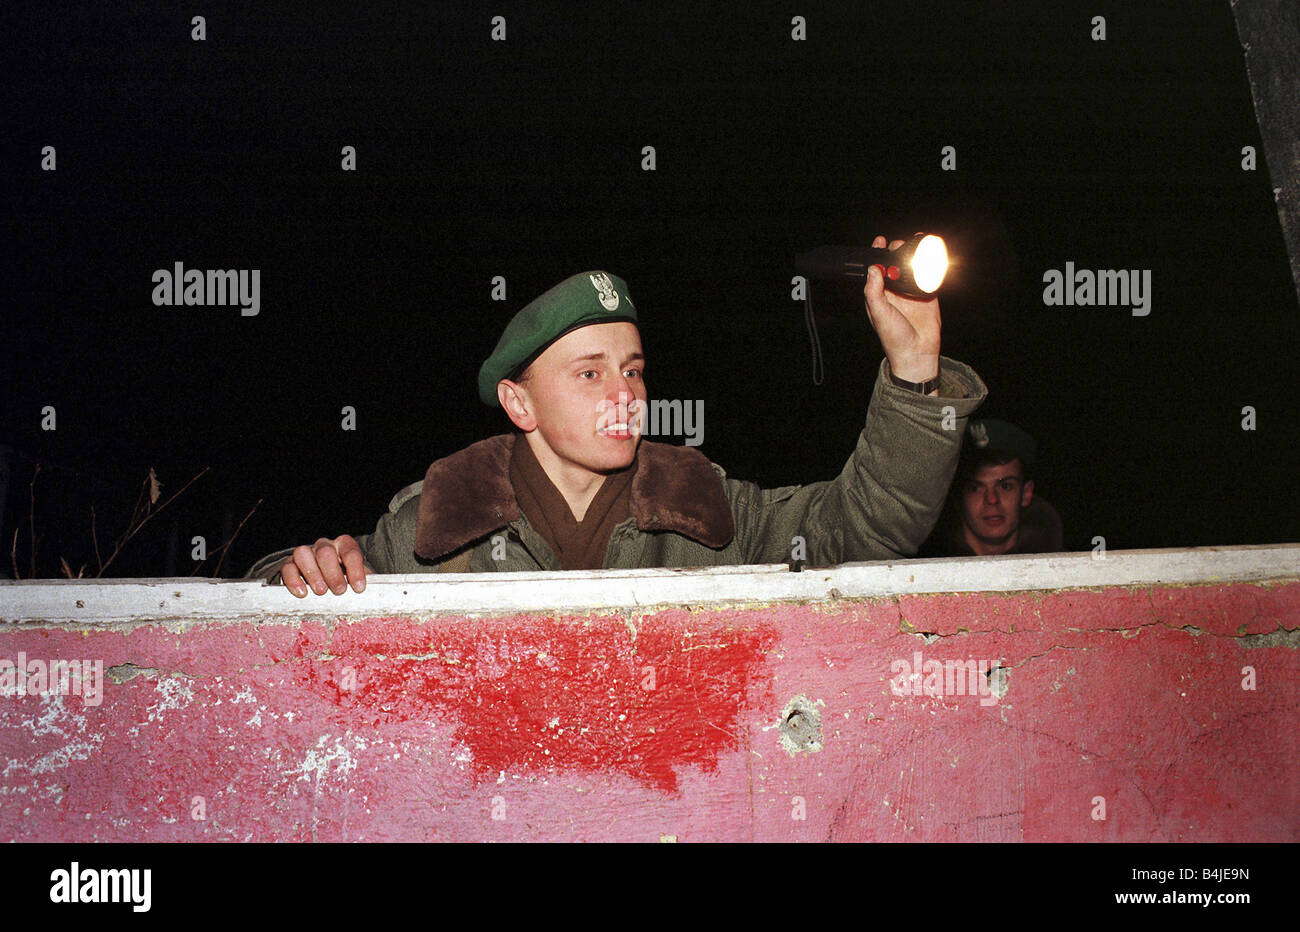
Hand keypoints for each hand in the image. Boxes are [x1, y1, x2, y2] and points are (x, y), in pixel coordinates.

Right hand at [281, 535, 372, 596]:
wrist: (323, 579)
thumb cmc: (344, 578)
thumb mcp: (356, 577)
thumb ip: (364, 581)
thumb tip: (376, 593)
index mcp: (343, 545)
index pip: (350, 551)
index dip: (355, 569)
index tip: (358, 588)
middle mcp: (324, 545)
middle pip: (326, 552)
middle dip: (333, 573)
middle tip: (339, 591)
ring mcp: (305, 552)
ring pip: (303, 553)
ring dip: (313, 574)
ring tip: (321, 591)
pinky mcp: (289, 563)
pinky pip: (288, 567)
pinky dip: (294, 580)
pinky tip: (302, 593)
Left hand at [862, 235, 940, 383]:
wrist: (918, 353)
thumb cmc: (894, 338)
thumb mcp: (880, 314)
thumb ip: (874, 292)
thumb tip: (873, 269)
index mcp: (879, 295)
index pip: (876, 270)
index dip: (877, 255)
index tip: (879, 241)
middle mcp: (894, 292)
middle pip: (894, 265)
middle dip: (895, 251)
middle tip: (898, 245)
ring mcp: (911, 292)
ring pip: (910, 267)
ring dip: (911, 254)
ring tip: (912, 244)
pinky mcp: (927, 295)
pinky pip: (928, 276)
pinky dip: (929, 264)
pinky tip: (929, 254)